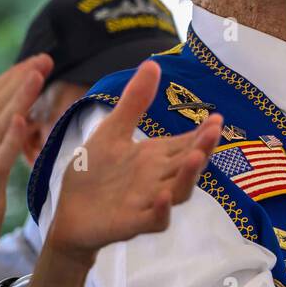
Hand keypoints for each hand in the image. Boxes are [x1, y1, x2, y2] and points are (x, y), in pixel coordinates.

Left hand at [49, 60, 221, 261]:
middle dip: (203, 148)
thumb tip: (154, 63)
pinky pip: (154, 220)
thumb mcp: (112, 131)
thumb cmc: (94, 173)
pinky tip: (162, 197)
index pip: (187, 142)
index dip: (203, 132)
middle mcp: (159, 178)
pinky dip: (161, 210)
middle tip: (214, 130)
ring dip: (189, 176)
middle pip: (189, 164)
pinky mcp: (133, 223)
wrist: (68, 213)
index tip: (217, 117)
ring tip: (196, 158)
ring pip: (179, 191)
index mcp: (156, 157)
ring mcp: (149, 202)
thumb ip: (135, 102)